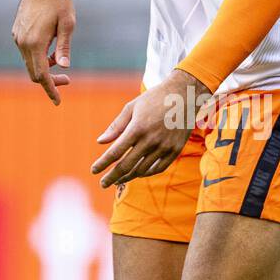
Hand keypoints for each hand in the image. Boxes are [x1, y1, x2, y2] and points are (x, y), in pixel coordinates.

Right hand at [12, 0, 74, 105]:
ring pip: (29, 63)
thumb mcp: (68, 24)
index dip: (51, 89)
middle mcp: (23, 43)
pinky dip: (37, 57)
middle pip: (34, 73)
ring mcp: (18, 38)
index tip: (58, 101)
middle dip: (49, 81)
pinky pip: (26, 53)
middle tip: (67, 80)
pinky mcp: (17, 33)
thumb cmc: (57, 1)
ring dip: (44, 67)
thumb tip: (64, 67)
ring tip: (58, 59)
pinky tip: (49, 49)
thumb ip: (64, 47)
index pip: (42, 75)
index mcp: (35, 43)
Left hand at [91, 69, 212, 187]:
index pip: (115, 152)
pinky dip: (147, 173)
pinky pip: (159, 168)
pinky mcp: (175, 150)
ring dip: (129, 177)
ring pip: (142, 170)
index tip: (94, 170)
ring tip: (120, 179)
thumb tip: (100, 142)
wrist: (185, 95)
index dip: (103, 163)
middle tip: (103, 183)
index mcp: (137, 128)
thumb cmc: (154, 99)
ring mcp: (164, 146)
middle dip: (113, 177)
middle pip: (127, 165)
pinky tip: (138, 174)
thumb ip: (116, 126)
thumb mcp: (132, 107)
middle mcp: (151, 140)